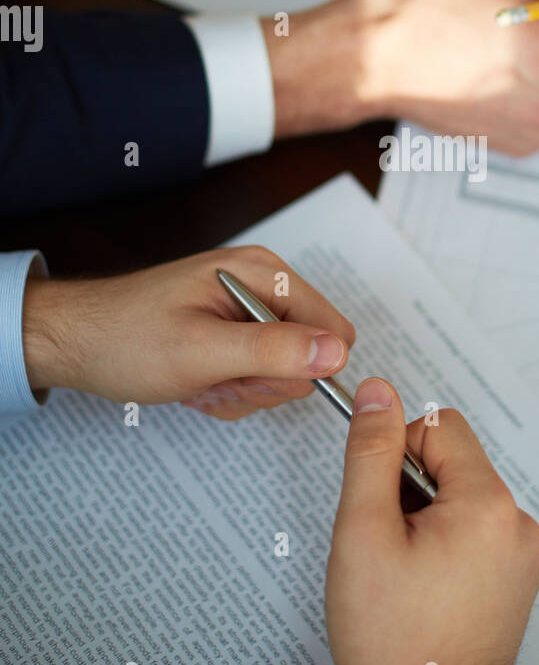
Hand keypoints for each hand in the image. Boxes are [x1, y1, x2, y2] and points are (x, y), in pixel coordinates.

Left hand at [21, 248, 353, 418]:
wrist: (73, 343)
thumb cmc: (125, 338)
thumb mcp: (203, 350)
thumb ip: (274, 351)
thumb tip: (337, 353)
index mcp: (262, 272)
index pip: (331, 329)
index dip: (300, 366)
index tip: (253, 374)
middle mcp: (261, 286)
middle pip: (306, 356)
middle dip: (259, 382)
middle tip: (214, 378)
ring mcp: (246, 312)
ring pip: (279, 375)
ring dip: (238, 390)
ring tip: (196, 379)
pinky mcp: (232, 335)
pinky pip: (254, 378)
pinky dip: (224, 392)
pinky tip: (192, 383)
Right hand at [326, 379, 538, 664]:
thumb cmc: (392, 642)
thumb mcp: (363, 532)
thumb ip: (370, 453)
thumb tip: (378, 393)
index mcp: (489, 507)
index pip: (441, 428)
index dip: (396, 450)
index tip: (374, 492)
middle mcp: (518, 528)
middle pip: (455, 466)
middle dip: (410, 490)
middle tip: (383, 544)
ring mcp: (523, 561)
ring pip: (462, 504)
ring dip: (426, 521)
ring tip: (400, 575)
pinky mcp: (516, 587)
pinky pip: (476, 540)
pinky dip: (444, 550)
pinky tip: (420, 593)